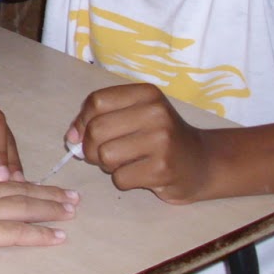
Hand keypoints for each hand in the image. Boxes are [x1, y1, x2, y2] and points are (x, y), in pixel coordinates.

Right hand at [0, 171, 76, 268]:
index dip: (16, 181)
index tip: (33, 184)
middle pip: (16, 188)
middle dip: (45, 192)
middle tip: (69, 194)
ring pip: (23, 206)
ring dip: (51, 208)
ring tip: (72, 210)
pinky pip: (18, 233)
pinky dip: (41, 234)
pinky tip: (59, 237)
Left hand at [71, 83, 211, 203]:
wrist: (201, 163)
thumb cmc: (160, 138)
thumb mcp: (136, 116)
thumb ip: (100, 119)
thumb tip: (71, 138)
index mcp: (146, 93)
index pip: (96, 101)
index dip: (82, 121)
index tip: (83, 135)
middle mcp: (156, 112)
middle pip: (96, 129)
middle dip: (91, 148)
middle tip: (104, 155)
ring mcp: (161, 141)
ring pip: (105, 155)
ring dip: (107, 165)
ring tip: (126, 162)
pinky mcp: (162, 169)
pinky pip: (120, 178)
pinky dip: (123, 180)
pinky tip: (140, 175)